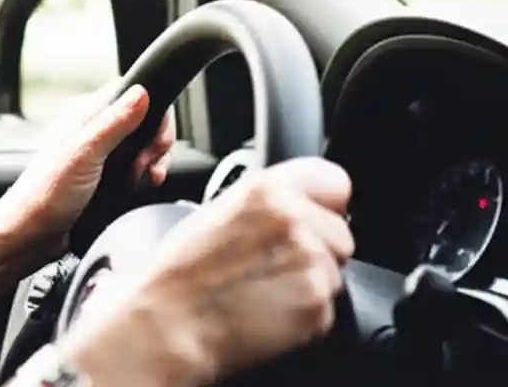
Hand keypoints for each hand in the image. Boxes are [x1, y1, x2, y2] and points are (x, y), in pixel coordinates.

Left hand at [0, 84, 174, 261]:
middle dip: (156, 142)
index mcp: (84, 113)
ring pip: (143, 146)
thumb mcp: (84, 154)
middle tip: (147, 162)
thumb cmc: (45, 196)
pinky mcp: (104, 176)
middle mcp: (93, 129)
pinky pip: (136, 168)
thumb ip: (114, 123)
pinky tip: (140, 186)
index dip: (154, 111)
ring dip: (152, 162)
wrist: (29, 238)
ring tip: (143, 177)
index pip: (132, 92)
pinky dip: (144, 176)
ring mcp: (99, 153)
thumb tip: (141, 92)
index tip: (156, 137)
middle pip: (144, 120)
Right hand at [61, 158, 353, 386]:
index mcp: (271, 188)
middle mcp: (296, 219)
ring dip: (311, 285)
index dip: (327, 206)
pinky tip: (268, 314)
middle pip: (342, 233)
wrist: (165, 325)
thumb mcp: (222, 210)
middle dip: (320, 251)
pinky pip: (326, 309)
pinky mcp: (315, 305)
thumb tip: (302, 205)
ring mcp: (310, 262)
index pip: (337, 182)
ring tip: (265, 292)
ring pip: (335, 273)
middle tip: (276, 268)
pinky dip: (305, 318)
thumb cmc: (180, 273)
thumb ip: (270, 201)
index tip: (315, 220)